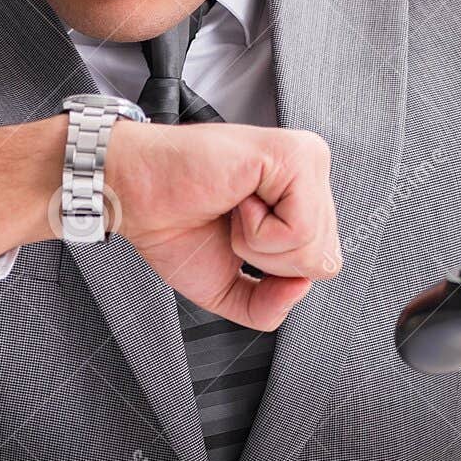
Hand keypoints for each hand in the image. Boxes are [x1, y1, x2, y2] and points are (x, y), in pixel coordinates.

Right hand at [107, 120, 341, 330]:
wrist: (135, 196)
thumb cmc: (175, 226)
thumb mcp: (229, 288)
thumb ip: (270, 306)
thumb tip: (301, 289)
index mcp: (303, 197)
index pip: (323, 263)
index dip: (274, 272)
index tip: (236, 234)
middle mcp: (312, 174)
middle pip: (325, 260)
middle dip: (268, 261)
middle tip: (231, 223)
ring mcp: (308, 160)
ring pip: (314, 247)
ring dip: (258, 244)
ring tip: (232, 209)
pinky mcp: (295, 155)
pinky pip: (300, 229)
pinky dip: (257, 231)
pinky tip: (237, 199)